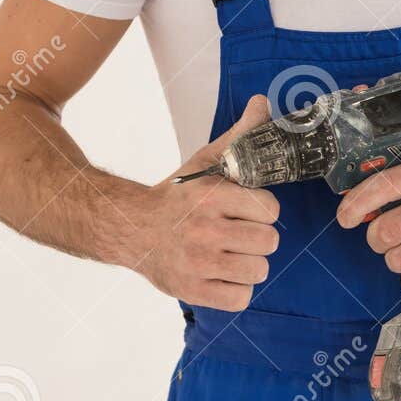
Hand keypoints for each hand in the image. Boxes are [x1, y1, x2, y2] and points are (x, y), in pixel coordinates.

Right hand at [122, 95, 278, 311]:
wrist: (130, 229)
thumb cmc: (178, 195)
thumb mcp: (206, 161)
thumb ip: (240, 135)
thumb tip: (262, 101)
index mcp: (210, 197)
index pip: (270, 209)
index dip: (262, 209)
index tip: (246, 209)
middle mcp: (204, 231)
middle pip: (269, 242)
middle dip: (258, 237)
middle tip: (239, 232)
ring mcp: (197, 264)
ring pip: (259, 271)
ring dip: (249, 263)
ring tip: (231, 252)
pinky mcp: (192, 292)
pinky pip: (241, 298)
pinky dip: (236, 289)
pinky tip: (222, 274)